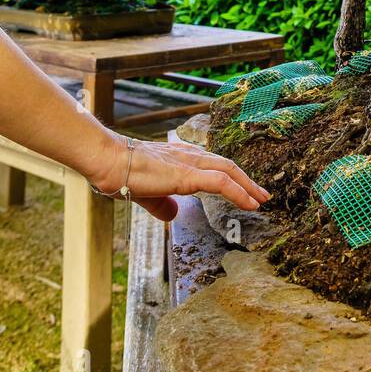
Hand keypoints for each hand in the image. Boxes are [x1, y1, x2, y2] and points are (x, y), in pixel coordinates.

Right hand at [90, 134, 270, 222]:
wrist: (108, 162)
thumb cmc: (122, 174)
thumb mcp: (147, 193)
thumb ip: (161, 204)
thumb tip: (173, 214)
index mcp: (180, 158)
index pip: (212, 165)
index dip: (230, 176)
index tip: (243, 189)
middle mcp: (189, 156)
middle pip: (226, 165)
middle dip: (246, 180)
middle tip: (262, 194)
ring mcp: (190, 164)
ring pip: (228, 170)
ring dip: (248, 186)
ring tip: (261, 199)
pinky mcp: (188, 174)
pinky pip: (221, 182)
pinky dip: (239, 192)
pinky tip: (250, 203)